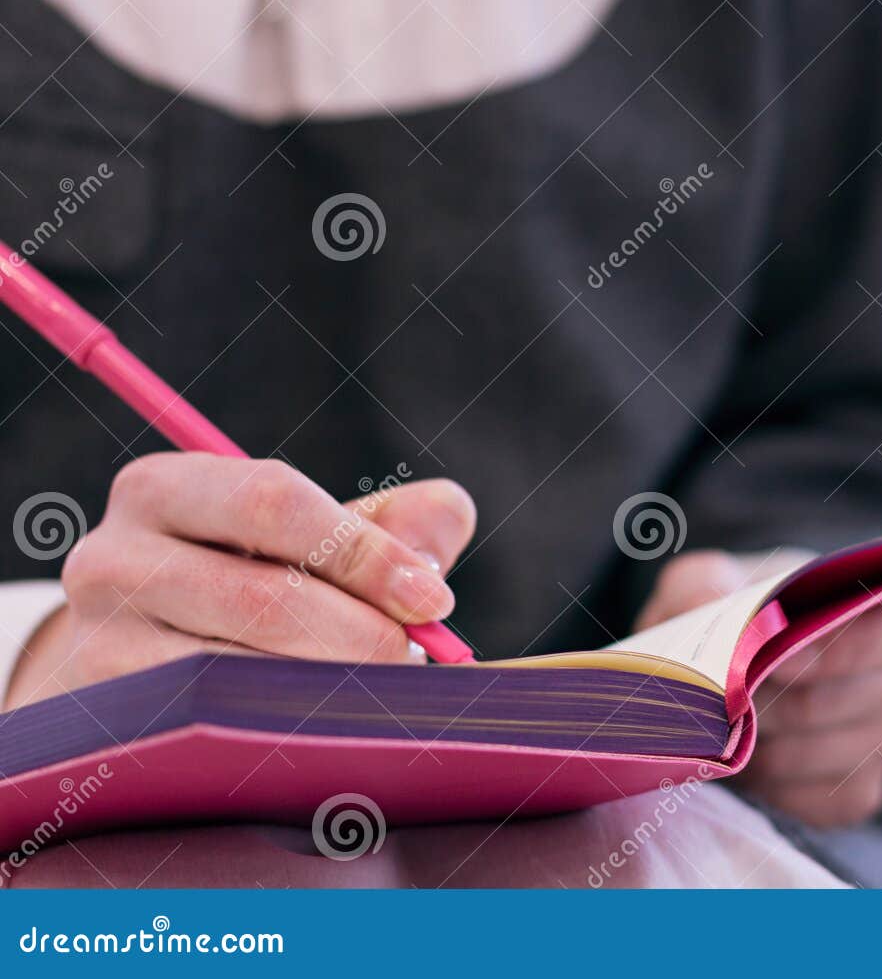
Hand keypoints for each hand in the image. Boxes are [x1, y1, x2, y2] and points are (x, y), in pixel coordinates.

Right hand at [4, 454, 475, 709]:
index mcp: (165, 488)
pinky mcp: (104, 722)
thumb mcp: (311, 537)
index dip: (366, 551)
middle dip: (363, 636)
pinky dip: (289, 734)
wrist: (137, 667)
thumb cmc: (250, 583)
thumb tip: (444, 526)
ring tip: (375, 694)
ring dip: (332, 691)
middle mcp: (111, 558)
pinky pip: (217, 732)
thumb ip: (392, 520)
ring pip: (243, 675)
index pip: (276, 502)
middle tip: (415, 662)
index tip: (433, 600)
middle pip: (265, 597)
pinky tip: (325, 732)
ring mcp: (97, 645)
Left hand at [634, 549, 881, 827]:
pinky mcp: (865, 792)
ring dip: (768, 747)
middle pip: (846, 699)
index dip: (831, 649)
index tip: (773, 661)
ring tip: (729, 731)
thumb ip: (708, 587)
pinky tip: (747, 764)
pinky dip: (775, 787)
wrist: (744, 672)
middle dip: (775, 703)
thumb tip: (709, 609)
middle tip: (726, 702)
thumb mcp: (717, 584)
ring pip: (829, 753)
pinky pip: (822, 799)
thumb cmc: (742, 618)